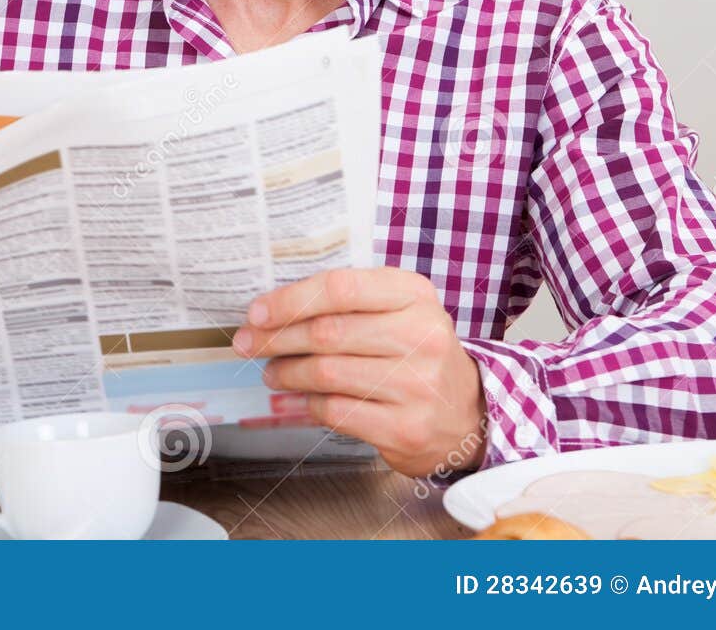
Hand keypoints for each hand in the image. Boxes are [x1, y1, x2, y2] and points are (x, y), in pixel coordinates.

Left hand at [233, 266, 486, 477]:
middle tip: (249, 343)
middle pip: (326, 332)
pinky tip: (299, 399)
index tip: (256, 312)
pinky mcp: (405, 428)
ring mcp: (416, 385)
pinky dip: (307, 404)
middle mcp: (421, 337)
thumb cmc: (415, 354)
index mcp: (414, 295)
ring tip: (272, 372)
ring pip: (326, 373)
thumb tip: (272, 308)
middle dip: (276, 339)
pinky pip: (335, 411)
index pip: (339, 288)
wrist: (466, 414)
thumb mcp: (398, 310)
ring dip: (286, 373)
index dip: (289, 300)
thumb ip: (347, 301)